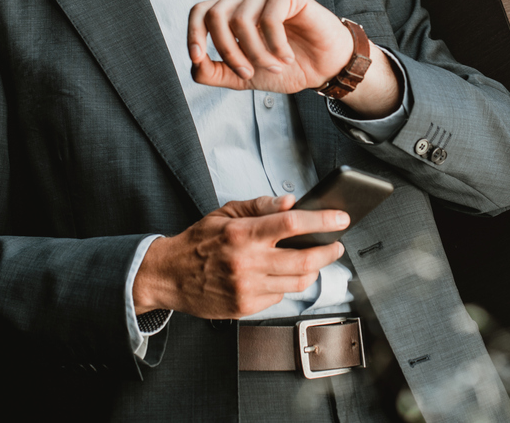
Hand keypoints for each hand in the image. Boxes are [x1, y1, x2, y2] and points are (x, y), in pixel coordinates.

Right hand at [132, 194, 347, 318]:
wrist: (169, 276)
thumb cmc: (198, 242)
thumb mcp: (225, 213)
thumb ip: (260, 206)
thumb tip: (290, 202)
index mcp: (242, 234)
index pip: (292, 223)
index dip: (322, 220)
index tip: (340, 218)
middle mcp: (246, 262)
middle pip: (304, 259)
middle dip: (329, 251)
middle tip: (336, 245)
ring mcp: (247, 287)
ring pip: (298, 282)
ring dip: (313, 270)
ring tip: (315, 260)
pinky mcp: (246, 306)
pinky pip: (280, 295)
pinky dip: (286, 284)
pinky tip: (279, 274)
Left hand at [187, 0, 400, 115]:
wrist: (324, 68)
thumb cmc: (287, 66)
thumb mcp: (244, 76)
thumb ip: (216, 73)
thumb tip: (195, 66)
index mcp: (233, 10)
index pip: (201, 12)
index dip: (193, 34)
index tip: (199, 58)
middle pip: (217, 16)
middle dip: (229, 51)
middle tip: (247, 73)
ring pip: (242, 20)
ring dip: (257, 53)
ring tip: (275, 65)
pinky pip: (269, 18)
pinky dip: (276, 44)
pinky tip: (286, 56)